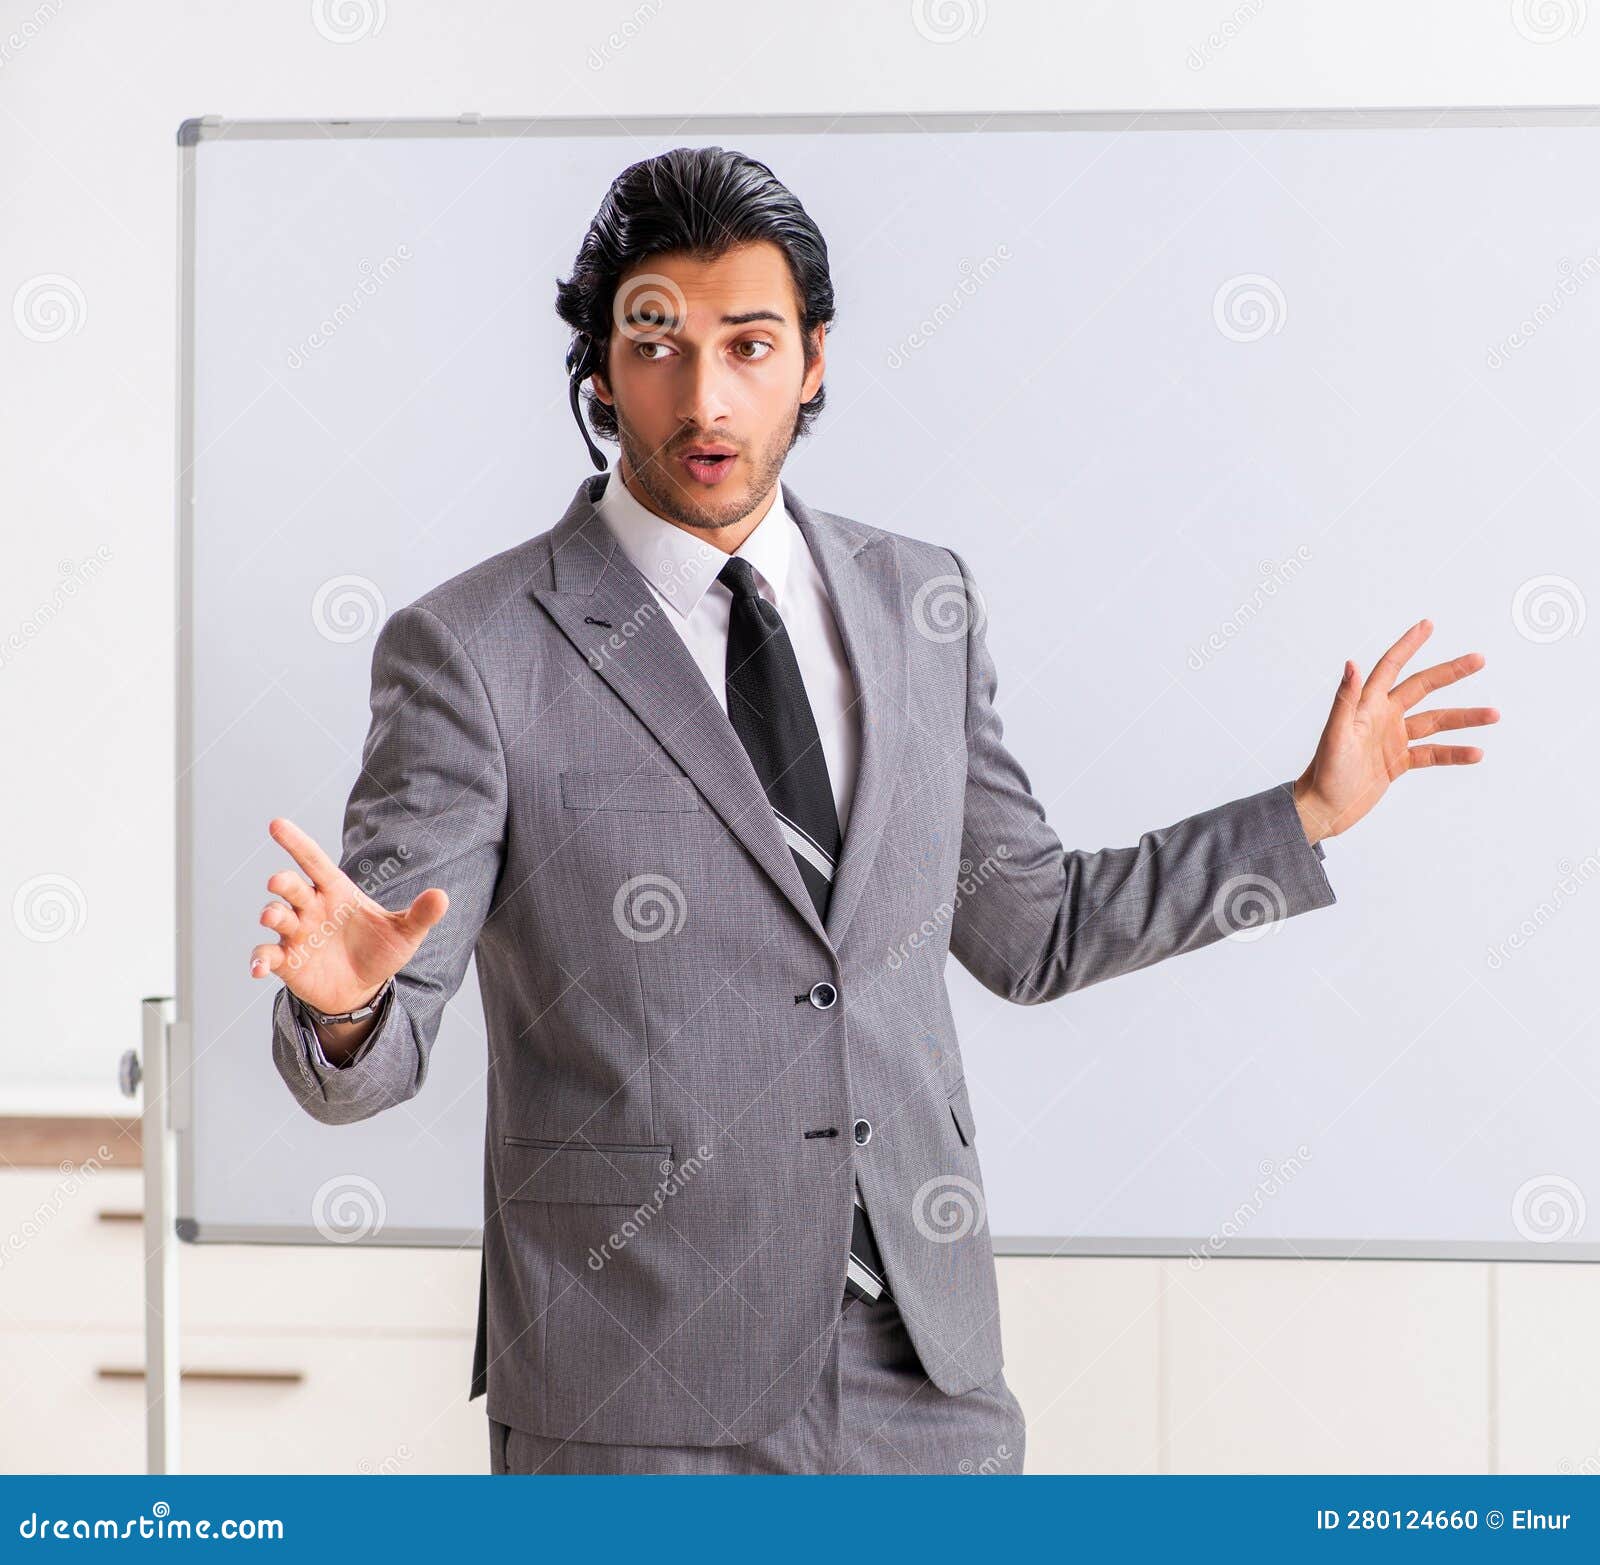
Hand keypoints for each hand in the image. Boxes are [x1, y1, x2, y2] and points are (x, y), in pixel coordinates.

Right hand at [248, 817, 449, 1013]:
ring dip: (271, 915)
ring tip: (273, 918)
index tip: (277, 824)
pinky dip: (259, 960)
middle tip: (279, 881)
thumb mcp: (405, 933)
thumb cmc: (379, 950)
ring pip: (275, 917)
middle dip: (282, 882)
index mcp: (336, 891)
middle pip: (291, 887)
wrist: (362, 987)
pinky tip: (258, 968)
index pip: (314, 861)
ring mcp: (296, 934)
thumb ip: (421, 914)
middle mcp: (311, 908)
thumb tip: (442, 896)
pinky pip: (267, 956)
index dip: (297, 842)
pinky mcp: (287, 961)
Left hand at [1292, 618, 1499, 843]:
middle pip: (1421, 687)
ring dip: (1463, 718)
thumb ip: (1345, 700)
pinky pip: (1432, 753)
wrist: (1323, 809)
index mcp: (1365, 705)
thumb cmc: (1324, 773)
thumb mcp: (1336, 736)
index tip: (1428, 624)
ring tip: (1494, 714)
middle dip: (1450, 672)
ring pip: (1435, 721)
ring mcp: (1391, 738)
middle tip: (1479, 659)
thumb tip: (1351, 664)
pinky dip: (1453, 752)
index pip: (1390, 667)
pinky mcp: (1397, 761)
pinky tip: (1475, 753)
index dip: (1408, 645)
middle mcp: (1381, 717)